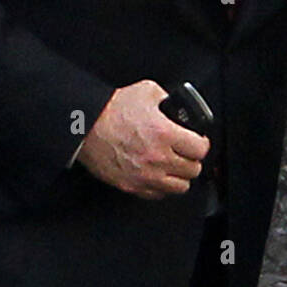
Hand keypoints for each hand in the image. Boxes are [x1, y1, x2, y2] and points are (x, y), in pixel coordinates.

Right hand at [76, 80, 209, 197]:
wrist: (85, 126)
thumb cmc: (111, 109)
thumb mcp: (146, 91)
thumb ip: (167, 98)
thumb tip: (176, 104)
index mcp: (165, 133)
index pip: (200, 149)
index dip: (201, 144)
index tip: (198, 142)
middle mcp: (158, 158)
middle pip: (193, 170)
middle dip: (192, 160)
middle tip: (186, 153)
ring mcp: (145, 175)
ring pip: (179, 187)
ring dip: (180, 176)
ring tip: (174, 166)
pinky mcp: (131, 186)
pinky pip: (157, 195)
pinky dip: (161, 187)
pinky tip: (158, 175)